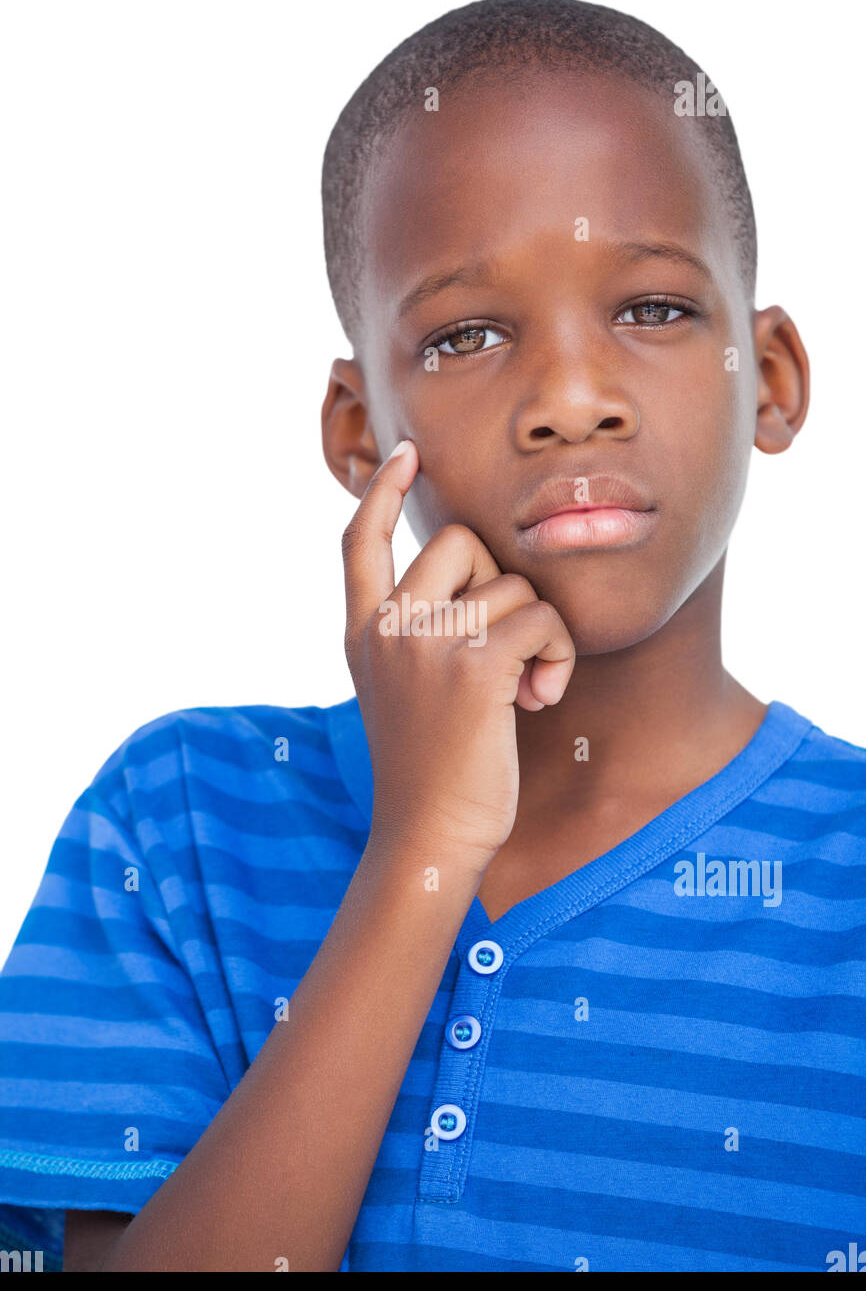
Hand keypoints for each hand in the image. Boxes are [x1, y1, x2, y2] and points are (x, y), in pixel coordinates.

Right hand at [341, 438, 575, 872]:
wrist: (428, 836)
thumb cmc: (430, 772)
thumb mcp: (401, 693)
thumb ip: (417, 637)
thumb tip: (482, 586)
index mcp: (363, 633)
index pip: (359, 542)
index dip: (382, 492)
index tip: (407, 454)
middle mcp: (386, 628)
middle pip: (460, 540)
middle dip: (499, 581)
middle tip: (508, 647)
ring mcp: (425, 643)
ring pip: (512, 583)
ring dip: (540, 631)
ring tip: (528, 689)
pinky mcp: (473, 666)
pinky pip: (541, 619)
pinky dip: (558, 654)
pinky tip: (542, 696)